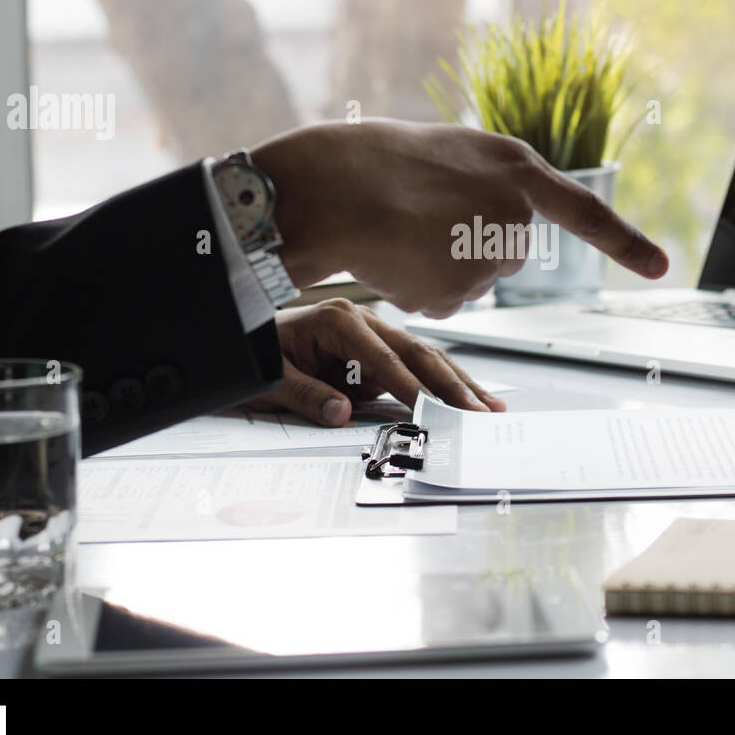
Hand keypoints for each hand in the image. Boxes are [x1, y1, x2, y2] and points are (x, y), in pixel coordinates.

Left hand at [243, 298, 506, 425]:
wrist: (245, 337)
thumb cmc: (259, 355)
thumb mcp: (273, 378)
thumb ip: (306, 395)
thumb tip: (341, 414)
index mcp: (339, 320)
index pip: (383, 357)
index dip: (410, 386)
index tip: (433, 411)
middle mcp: (364, 321)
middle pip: (418, 353)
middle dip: (452, 386)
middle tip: (479, 412)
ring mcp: (375, 335)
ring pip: (427, 359)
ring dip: (459, 384)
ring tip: (489, 407)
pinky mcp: (379, 353)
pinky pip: (417, 369)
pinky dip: (444, 385)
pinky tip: (469, 398)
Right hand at [250, 119, 668, 316]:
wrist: (333, 190)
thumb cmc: (381, 161)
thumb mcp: (455, 154)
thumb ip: (493, 186)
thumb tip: (502, 233)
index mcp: (518, 169)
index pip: (586, 213)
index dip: (625, 241)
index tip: (661, 265)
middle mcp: (515, 217)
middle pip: (509, 250)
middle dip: (474, 241)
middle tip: (425, 215)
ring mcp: (490, 259)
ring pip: (476, 277)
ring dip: (444, 264)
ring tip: (403, 231)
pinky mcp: (459, 295)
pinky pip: (448, 300)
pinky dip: (423, 287)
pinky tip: (397, 258)